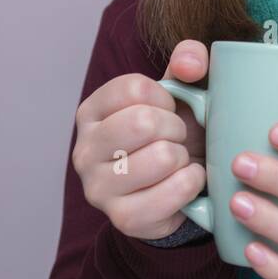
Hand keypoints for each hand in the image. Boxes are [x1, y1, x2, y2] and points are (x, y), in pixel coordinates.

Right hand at [71, 39, 208, 240]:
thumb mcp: (181, 89)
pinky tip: (185, 183)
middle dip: (175, 128)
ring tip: (177, 161)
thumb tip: (190, 64)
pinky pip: (175, 191)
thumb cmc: (173, 132)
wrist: (177, 187)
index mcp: (92, 111)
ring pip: (161, 157)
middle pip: (143, 122)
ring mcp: (98, 188)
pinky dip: (193, 183)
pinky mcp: (123, 218)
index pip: (135, 88)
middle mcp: (84, 150)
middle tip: (176, 139)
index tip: (168, 111)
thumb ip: (189, 60)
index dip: (166, 98)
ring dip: (184, 157)